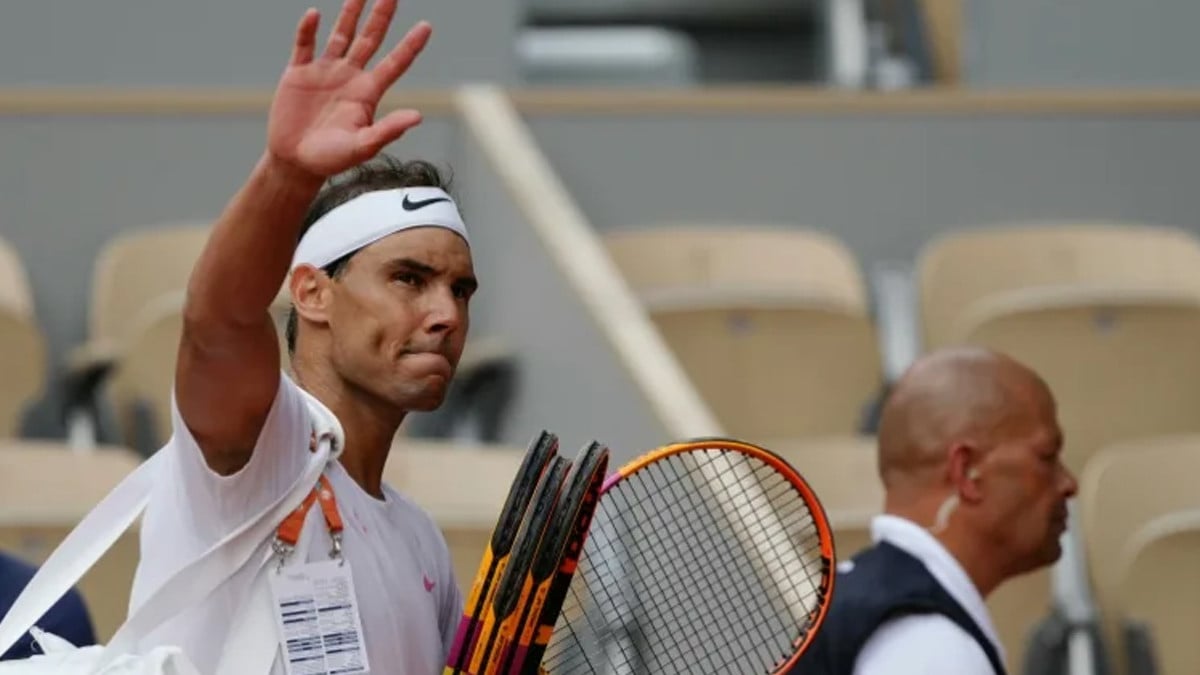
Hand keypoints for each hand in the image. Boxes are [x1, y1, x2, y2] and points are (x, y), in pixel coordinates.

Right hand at [266, 0, 431, 179]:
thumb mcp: (362, 147)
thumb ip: (388, 130)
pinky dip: (308, 30)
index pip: (394, 63)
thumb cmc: (332, 159)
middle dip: (381, 16)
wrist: (296, 162)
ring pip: (341, 35)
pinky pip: (304, 45)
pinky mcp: (299, 74)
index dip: (410, 45)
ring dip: (349, 13)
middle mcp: (350, 77)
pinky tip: (315, 15)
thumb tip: (417, 117)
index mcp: (368, 93)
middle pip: (370, 39)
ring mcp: (325, 72)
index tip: (427, 26)